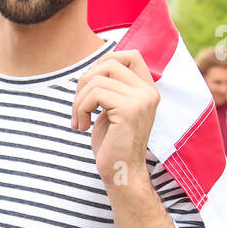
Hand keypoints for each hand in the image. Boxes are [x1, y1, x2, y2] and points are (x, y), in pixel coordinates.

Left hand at [71, 49, 158, 189]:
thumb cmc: (112, 143)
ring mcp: (141, 100)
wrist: (121, 172)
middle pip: (108, 63)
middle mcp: (148, 92)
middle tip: (79, 107)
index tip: (91, 86)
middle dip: (84, 82)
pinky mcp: (129, 110)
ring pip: (96, 80)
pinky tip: (82, 127)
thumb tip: (92, 67)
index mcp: (147, 89)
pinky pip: (94, 95)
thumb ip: (109, 87)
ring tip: (79, 121)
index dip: (105, 62)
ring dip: (78, 101)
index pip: (130, 55)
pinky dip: (80, 109)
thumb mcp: (111, 109)